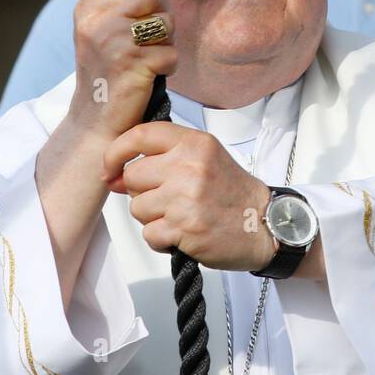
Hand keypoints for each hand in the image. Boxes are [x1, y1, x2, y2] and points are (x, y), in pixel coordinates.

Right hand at [67, 0, 177, 137]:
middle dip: (163, 10)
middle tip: (152, 31)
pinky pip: (170, 53)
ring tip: (149, 52)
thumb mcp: (109, 20)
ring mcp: (112, 42)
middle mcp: (95, 19)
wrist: (96, 116)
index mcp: (88, 4)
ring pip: (165, 20)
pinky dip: (168, 64)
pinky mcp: (131, 66)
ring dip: (167, 39)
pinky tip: (151, 73)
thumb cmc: (109, 64)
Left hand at [102, 122, 275, 271]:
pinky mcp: (185, 228)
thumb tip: (115, 176)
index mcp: (194, 143)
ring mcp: (186, 198)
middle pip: (133, 176)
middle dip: (142, 192)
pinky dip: (162, 240)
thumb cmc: (231, 193)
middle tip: (168, 200)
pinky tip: (183, 235)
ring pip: (137, 208)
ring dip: (152, 218)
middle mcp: (189, 166)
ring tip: (180, 217)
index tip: (110, 169)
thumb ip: (162, 160)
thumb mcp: (203, 159)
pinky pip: (149, 234)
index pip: (139, 135)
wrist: (265, 225)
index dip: (116, 152)